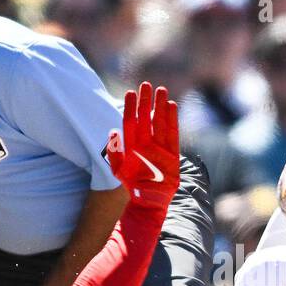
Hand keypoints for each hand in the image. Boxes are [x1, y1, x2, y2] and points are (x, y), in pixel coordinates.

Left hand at [107, 82, 179, 208]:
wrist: (147, 201)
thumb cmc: (131, 186)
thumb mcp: (118, 170)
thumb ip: (115, 152)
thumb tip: (112, 131)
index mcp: (132, 144)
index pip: (131, 121)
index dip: (130, 107)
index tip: (130, 92)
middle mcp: (146, 142)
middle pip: (146, 117)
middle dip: (146, 101)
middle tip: (146, 84)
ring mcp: (159, 147)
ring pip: (160, 121)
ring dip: (160, 106)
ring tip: (161, 90)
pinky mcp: (172, 153)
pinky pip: (173, 132)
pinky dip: (172, 119)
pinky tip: (172, 106)